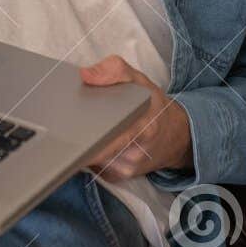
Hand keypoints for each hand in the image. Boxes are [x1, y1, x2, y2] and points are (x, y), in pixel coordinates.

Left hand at [80, 55, 192, 180]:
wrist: (174, 135)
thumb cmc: (153, 106)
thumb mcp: (139, 80)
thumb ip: (114, 70)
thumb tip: (85, 74)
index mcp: (144, 127)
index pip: (113, 135)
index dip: (90, 132)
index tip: (73, 122)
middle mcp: (136, 152)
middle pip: (96, 149)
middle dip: (80, 136)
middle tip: (71, 122)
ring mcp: (127, 167)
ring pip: (92, 159)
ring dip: (83, 144)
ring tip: (85, 128)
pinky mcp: (119, 176)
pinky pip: (95, 166)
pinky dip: (90, 153)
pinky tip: (94, 141)